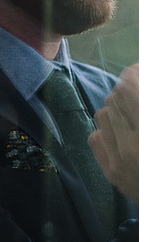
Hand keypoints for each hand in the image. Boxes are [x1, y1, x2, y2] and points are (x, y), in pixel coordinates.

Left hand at [89, 63, 137, 203]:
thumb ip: (141, 108)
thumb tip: (133, 73)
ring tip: (128, 115)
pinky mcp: (111, 172)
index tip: (135, 70)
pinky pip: (96, 136)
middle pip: (117, 98)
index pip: (132, 91)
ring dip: (115, 109)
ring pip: (104, 114)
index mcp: (146, 133)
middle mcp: (137, 145)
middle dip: (125, 90)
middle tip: (132, 88)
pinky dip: (106, 131)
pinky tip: (120, 134)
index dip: (132, 75)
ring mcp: (121, 159)